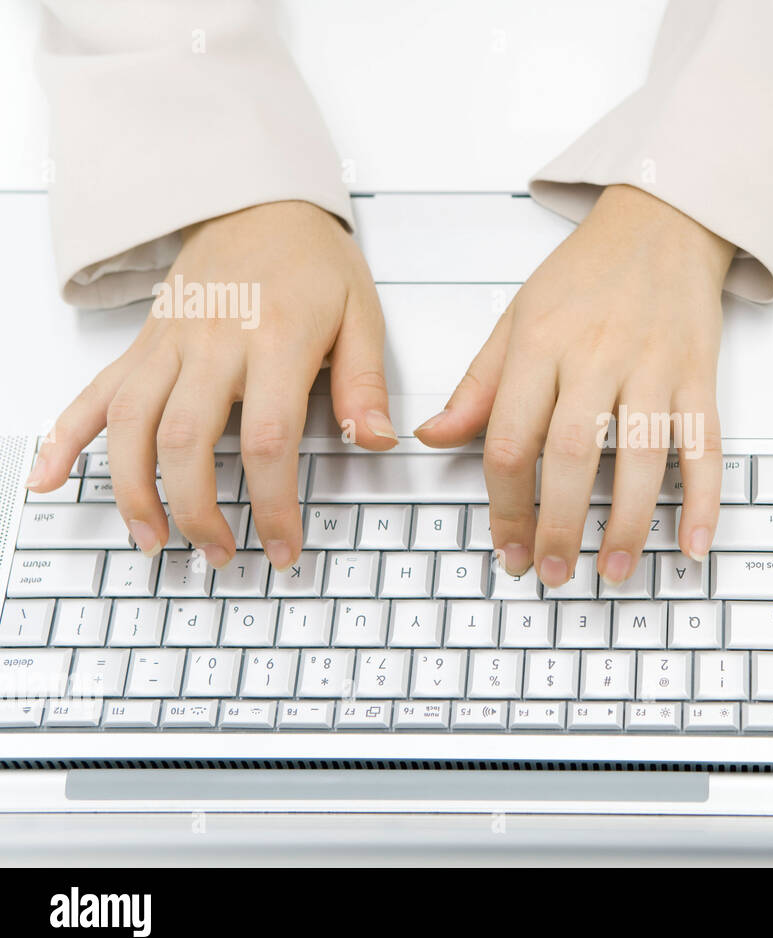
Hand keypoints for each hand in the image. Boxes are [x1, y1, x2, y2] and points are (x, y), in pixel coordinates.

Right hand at [26, 200, 396, 569]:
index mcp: (275, 339)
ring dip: (133, 490)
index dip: (273, 504)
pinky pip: (95, 392)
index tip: (283, 548)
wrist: (256, 199)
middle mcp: (212, 343)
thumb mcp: (361, 313)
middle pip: (186, 441)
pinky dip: (65, 437)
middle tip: (219, 555)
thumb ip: (364, 382)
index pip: (268, 439)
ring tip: (151, 541)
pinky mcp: (143, 343)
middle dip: (196, 510)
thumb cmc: (312, 260)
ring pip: (131, 424)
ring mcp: (169, 343)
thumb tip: (376, 442)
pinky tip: (48, 478)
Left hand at [416, 184, 734, 587]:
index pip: (510, 437)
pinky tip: (693, 543)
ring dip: (626, 524)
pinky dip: (704, 499)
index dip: (503, 504)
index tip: (506, 546)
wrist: (662, 223)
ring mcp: (654, 368)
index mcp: (541, 344)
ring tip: (611, 570)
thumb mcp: (518, 317)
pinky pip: (705, 445)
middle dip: (558, 525)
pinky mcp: (699, 376)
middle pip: (570, 455)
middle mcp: (596, 356)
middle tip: (552, 572)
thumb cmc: (587, 273)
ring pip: (640, 457)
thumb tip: (434, 435)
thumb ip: (480, 384)